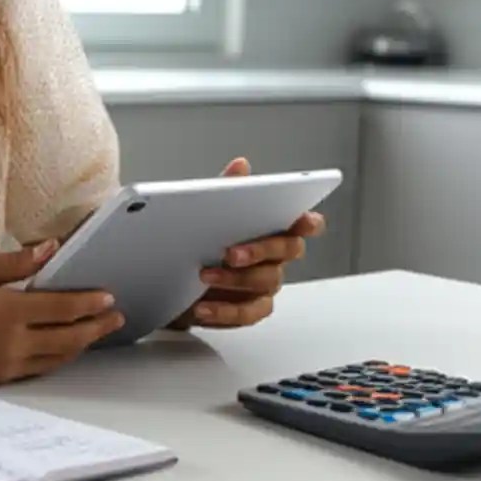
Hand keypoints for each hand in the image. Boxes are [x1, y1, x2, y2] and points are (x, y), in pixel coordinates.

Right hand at [0, 241, 124, 383]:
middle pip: (68, 337)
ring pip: (56, 358)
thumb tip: (49, 249)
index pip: (63, 307)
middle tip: (115, 318)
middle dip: (96, 327)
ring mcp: (4, 364)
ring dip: (80, 345)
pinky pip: (37, 369)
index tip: (108, 296)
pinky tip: (63, 349)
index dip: (89, 303)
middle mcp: (11, 342)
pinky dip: (57, 358)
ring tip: (96, 333)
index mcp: (7, 311)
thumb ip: (13, 263)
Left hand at [171, 157, 326, 329]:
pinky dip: (224, 312)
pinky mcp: (250, 309)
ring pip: (265, 281)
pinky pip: (247, 313)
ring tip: (204, 275)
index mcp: (274, 229)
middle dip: (260, 250)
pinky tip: (202, 307)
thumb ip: (227, 189)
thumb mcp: (207, 210)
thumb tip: (240, 166)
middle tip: (230, 253)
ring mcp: (265, 284)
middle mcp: (276, 257)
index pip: (305, 224)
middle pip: (287, 251)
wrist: (171, 277)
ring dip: (234, 279)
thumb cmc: (202, 241)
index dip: (308, 222)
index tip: (302, 220)